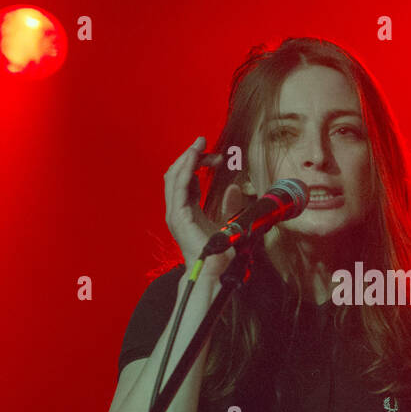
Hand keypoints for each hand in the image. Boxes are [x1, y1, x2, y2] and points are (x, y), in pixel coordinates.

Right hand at [162, 136, 249, 277]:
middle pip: (177, 174)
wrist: (216, 269)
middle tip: (204, 142)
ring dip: (187, 158)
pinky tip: (194, 158)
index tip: (214, 155)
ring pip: (174, 177)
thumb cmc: (220, 251)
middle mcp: (177, 209)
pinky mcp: (179, 216)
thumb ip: (231, 204)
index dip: (197, 163)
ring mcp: (175, 213)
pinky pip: (179, 187)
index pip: (186, 179)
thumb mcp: (229, 220)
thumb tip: (236, 188)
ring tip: (198, 145)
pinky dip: (185, 170)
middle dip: (190, 156)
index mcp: (186, 210)